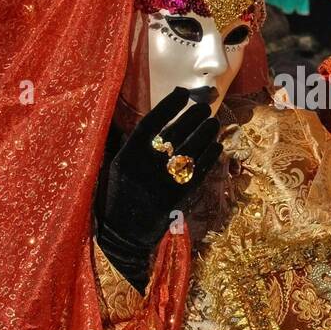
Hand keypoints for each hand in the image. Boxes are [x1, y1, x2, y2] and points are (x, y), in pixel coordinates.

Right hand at [96, 86, 221, 292]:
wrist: (121, 237)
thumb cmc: (115, 199)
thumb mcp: (113, 169)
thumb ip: (129, 146)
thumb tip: (147, 119)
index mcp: (127, 157)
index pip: (151, 123)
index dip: (168, 106)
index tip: (182, 93)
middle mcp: (146, 167)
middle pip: (175, 134)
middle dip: (192, 117)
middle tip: (204, 105)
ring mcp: (163, 182)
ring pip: (191, 150)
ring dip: (205, 134)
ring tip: (213, 122)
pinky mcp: (178, 198)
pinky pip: (199, 172)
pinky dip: (210, 157)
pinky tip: (217, 146)